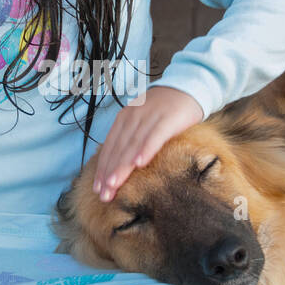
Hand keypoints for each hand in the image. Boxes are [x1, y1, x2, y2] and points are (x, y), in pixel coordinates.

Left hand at [93, 85, 203, 202]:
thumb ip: (130, 140)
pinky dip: (146, 149)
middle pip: (118, 149)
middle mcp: (132, 117)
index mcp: (123, 119)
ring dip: (122, 166)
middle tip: (104, 195)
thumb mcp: (142, 123)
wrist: (187, 88)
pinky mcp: (167, 118)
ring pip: (132, 145)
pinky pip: (154, 136)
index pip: (109, 147)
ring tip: (114, 184)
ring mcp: (149, 117)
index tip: (98, 189)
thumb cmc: (164, 112)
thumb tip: (118, 166)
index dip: (102, 169)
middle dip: (109, 173)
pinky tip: (139, 163)